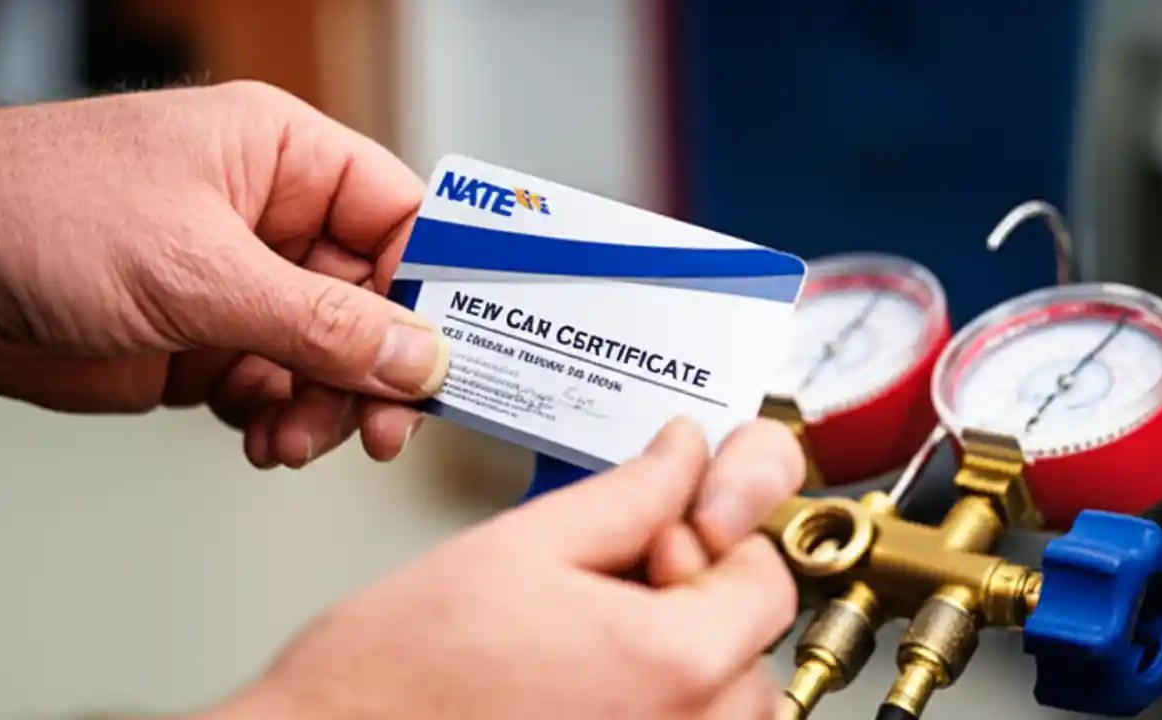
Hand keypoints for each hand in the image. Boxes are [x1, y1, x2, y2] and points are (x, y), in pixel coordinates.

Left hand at [0, 82, 444, 466]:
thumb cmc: (37, 210)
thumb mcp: (198, 268)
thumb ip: (319, 322)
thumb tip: (418, 357)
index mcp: (286, 160)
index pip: (402, 218)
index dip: (437, 286)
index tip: (456, 352)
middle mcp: (274, 222)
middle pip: (376, 302)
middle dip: (378, 370)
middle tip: (382, 425)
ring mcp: (242, 286)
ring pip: (333, 358)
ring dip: (325, 407)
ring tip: (292, 437)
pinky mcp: (210, 343)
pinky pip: (282, 389)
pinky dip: (281, 422)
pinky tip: (257, 436)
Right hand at [200, 417, 805, 718]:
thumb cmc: (395, 675)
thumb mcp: (522, 544)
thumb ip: (629, 492)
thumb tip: (685, 451)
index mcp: (671, 667)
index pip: (766, 582)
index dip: (714, 537)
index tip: (655, 532)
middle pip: (750, 649)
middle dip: (696, 600)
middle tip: (607, 584)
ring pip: (724, 707)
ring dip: (681, 661)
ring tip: (584, 638)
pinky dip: (655, 709)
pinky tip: (578, 687)